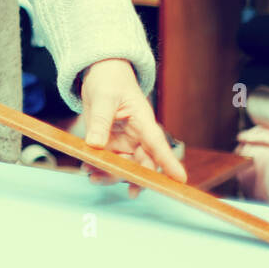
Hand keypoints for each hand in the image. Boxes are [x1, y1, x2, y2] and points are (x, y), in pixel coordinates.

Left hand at [79, 58, 186, 197]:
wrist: (100, 75)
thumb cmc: (109, 81)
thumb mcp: (104, 98)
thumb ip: (100, 121)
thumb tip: (95, 144)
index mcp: (143, 121)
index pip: (158, 144)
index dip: (169, 162)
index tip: (181, 179)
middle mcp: (138, 136)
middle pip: (143, 163)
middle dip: (137, 178)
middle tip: (130, 192)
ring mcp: (124, 142)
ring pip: (125, 166)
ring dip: (112, 175)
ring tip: (94, 177)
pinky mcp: (110, 144)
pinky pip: (108, 161)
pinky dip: (99, 167)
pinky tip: (87, 169)